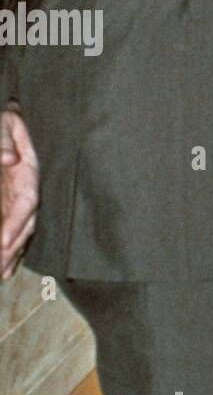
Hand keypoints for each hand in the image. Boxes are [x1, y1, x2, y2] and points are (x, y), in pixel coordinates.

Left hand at [1, 105, 38, 280]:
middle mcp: (27, 187)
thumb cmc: (7, 122)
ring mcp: (18, 196)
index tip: (4, 241)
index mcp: (28, 170)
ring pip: (19, 229)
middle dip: (14, 247)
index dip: (17, 222)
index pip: (27, 201)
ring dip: (12, 252)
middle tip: (0, 270)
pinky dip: (12, 246)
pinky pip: (12, 226)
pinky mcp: (10, 201)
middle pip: (25, 222)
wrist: (12, 120)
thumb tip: (9, 161)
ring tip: (1, 274)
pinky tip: (6, 266)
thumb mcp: (6, 123)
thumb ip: (5, 140)